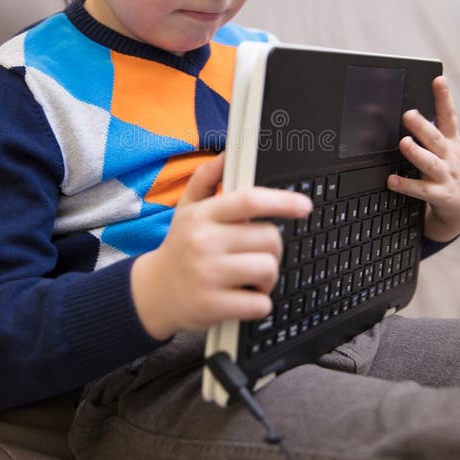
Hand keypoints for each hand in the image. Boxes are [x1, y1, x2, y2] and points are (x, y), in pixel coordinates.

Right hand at [130, 153, 312, 339]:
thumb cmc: (180, 247)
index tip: (304, 206)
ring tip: (249, 278)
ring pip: (268, 270)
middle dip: (273, 249)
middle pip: (269, 238)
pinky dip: (259, 303)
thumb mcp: (186, 208)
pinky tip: (242, 297)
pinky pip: (260, 304)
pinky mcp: (212, 306)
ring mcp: (208, 275)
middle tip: (256, 255)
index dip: (282, 201)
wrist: (155, 292)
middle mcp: (204, 242)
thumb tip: (226, 153)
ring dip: (268, 278)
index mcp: (203, 215)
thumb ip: (206, 178)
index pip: (249, 201)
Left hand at [387, 75, 459, 241]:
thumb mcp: (451, 149)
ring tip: (404, 143)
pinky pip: (422, 191)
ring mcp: (447, 177)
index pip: (449, 117)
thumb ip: (433, 132)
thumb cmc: (454, 171)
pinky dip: (406, 185)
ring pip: (431, 164)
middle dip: (423, 126)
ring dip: (417, 153)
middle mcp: (450, 157)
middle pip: (436, 139)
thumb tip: (412, 111)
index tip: (438, 80)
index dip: (444, 98)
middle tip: (408, 114)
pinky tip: (391, 180)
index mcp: (452, 143)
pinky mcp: (442, 196)